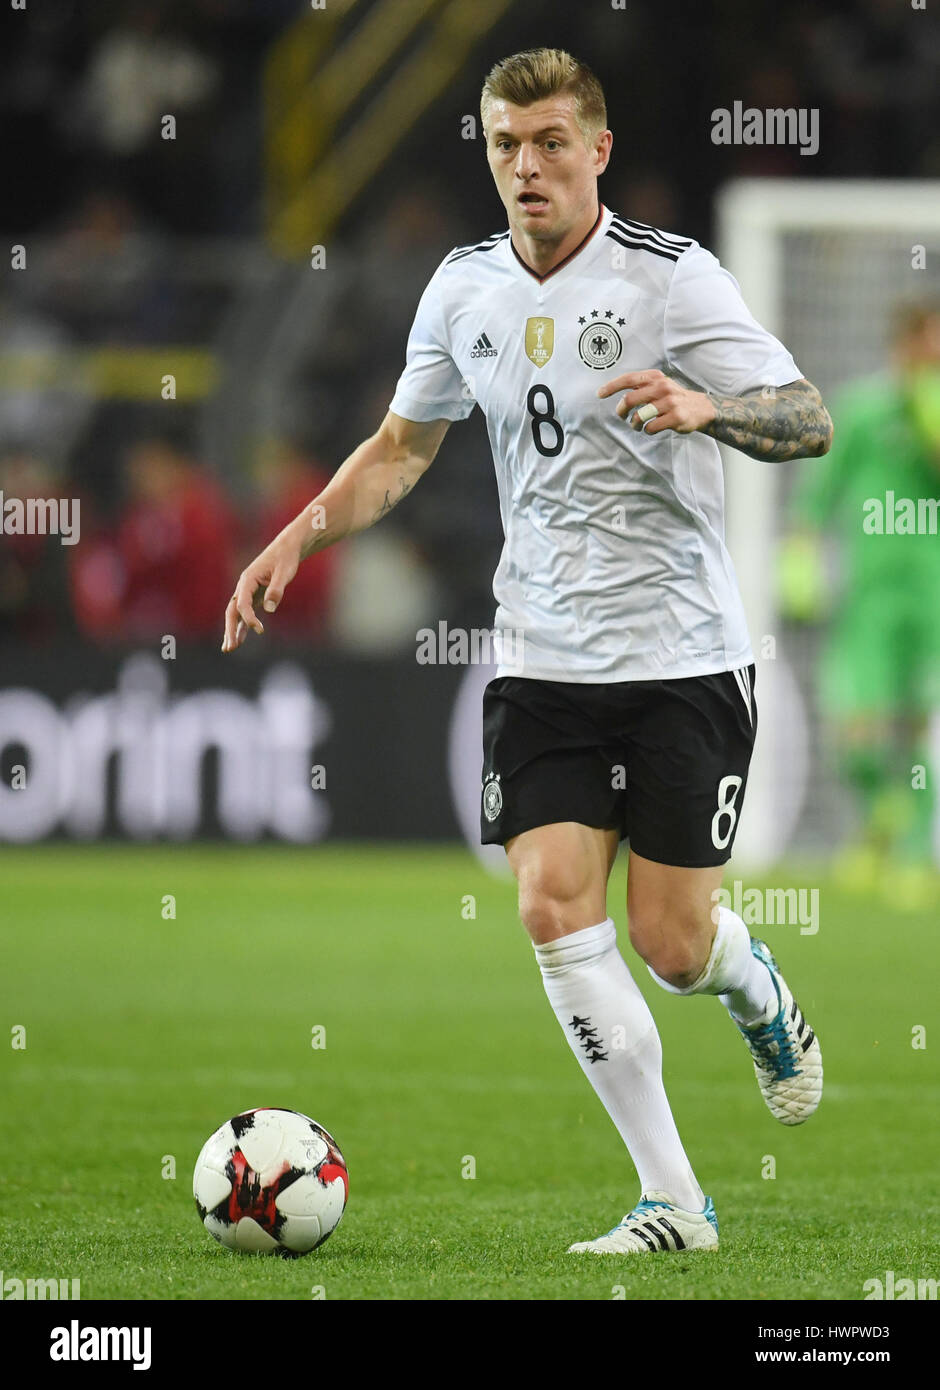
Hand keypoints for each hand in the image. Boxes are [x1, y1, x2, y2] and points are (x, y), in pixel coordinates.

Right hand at [221, 531, 300, 652]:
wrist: (287, 548)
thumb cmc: (286, 558)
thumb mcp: (284, 573)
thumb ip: (276, 590)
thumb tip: (269, 609)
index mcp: (247, 579)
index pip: (243, 603)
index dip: (249, 618)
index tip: (260, 630)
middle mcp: (243, 586)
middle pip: (232, 610)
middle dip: (230, 629)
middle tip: (229, 648)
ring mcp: (247, 591)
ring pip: (235, 613)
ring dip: (232, 630)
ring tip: (229, 649)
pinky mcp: (254, 596)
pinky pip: (244, 613)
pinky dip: (242, 626)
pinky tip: (240, 640)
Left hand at [598, 369, 716, 434]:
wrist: (701, 408)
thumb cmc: (673, 398)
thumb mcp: (660, 385)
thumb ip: (641, 388)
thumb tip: (618, 396)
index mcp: (656, 377)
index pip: (629, 379)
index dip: (611, 386)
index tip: (600, 394)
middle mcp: (662, 387)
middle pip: (630, 400)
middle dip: (621, 411)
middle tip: (622, 416)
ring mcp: (670, 402)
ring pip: (639, 416)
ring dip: (634, 424)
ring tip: (636, 425)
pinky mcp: (675, 417)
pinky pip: (651, 427)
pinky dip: (647, 430)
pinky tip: (651, 428)